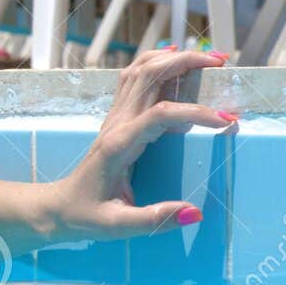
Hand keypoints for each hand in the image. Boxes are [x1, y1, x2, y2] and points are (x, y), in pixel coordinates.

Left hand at [51, 47, 235, 238]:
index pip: (161, 114)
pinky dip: (157, 66)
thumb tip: (194, 213)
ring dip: (172, 58)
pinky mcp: (117, 119)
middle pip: (148, 76)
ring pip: (139, 71)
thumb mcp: (117, 226)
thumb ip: (154, 220)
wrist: (58, 206)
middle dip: (185, 63)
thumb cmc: (86, 216)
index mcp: (119, 145)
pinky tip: (177, 65)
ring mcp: (114, 118)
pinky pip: (134, 81)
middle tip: (221, 62)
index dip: (194, 113)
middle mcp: (116, 124)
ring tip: (207, 58)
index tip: (227, 122)